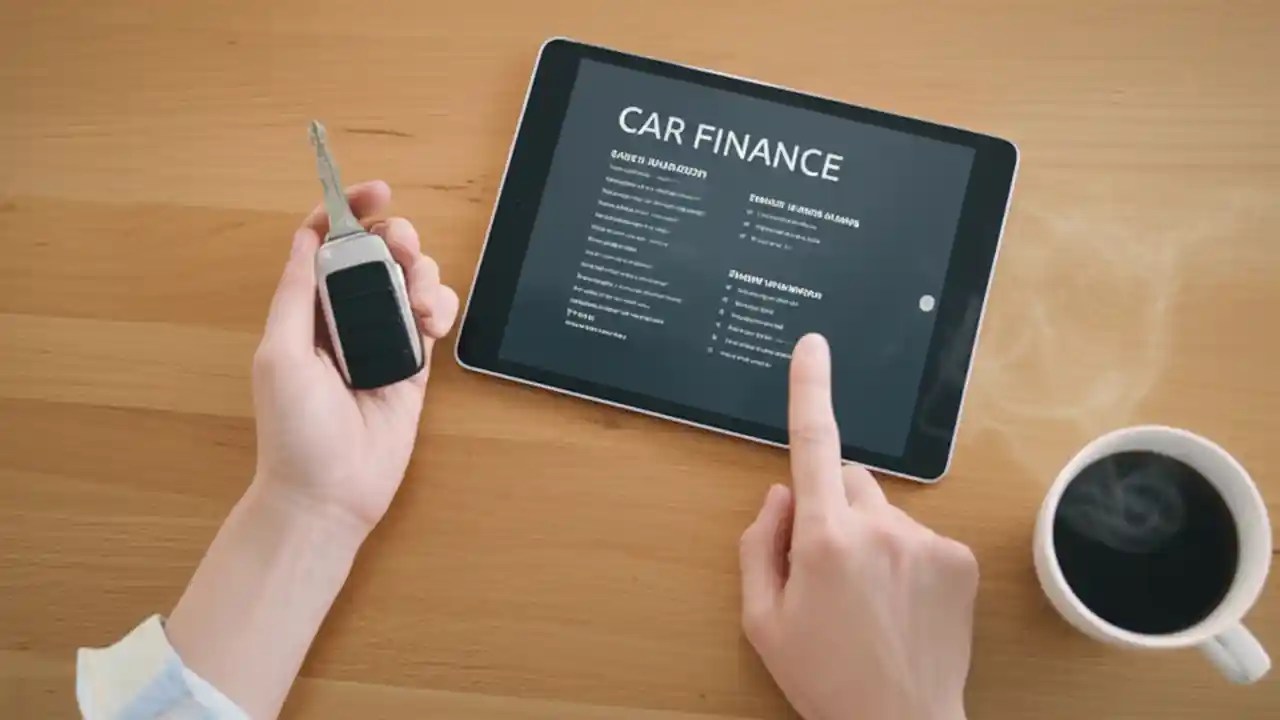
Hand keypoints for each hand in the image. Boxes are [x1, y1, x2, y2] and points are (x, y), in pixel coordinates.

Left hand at [251, 180, 459, 535]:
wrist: (329, 494)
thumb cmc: (294, 431)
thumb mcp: (280, 353)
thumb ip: (296, 294)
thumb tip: (307, 237)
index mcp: (307, 311)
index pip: (327, 244)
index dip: (349, 211)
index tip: (376, 191)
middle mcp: (345, 319)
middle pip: (379, 254)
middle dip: (398, 239)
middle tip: (404, 250)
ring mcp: (382, 340)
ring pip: (413, 281)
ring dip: (425, 275)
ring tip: (423, 302)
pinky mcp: (414, 364)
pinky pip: (435, 319)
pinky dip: (443, 309)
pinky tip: (434, 324)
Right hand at [738, 334, 978, 719]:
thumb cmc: (822, 677)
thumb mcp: (761, 621)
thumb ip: (758, 545)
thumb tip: (780, 494)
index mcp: (824, 540)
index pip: (812, 446)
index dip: (811, 389)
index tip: (813, 345)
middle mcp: (880, 527)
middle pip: (848, 480)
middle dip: (833, 507)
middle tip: (827, 566)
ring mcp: (926, 539)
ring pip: (884, 510)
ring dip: (871, 535)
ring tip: (868, 598)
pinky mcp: (960, 557)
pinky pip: (920, 534)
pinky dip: (907, 557)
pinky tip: (902, 603)